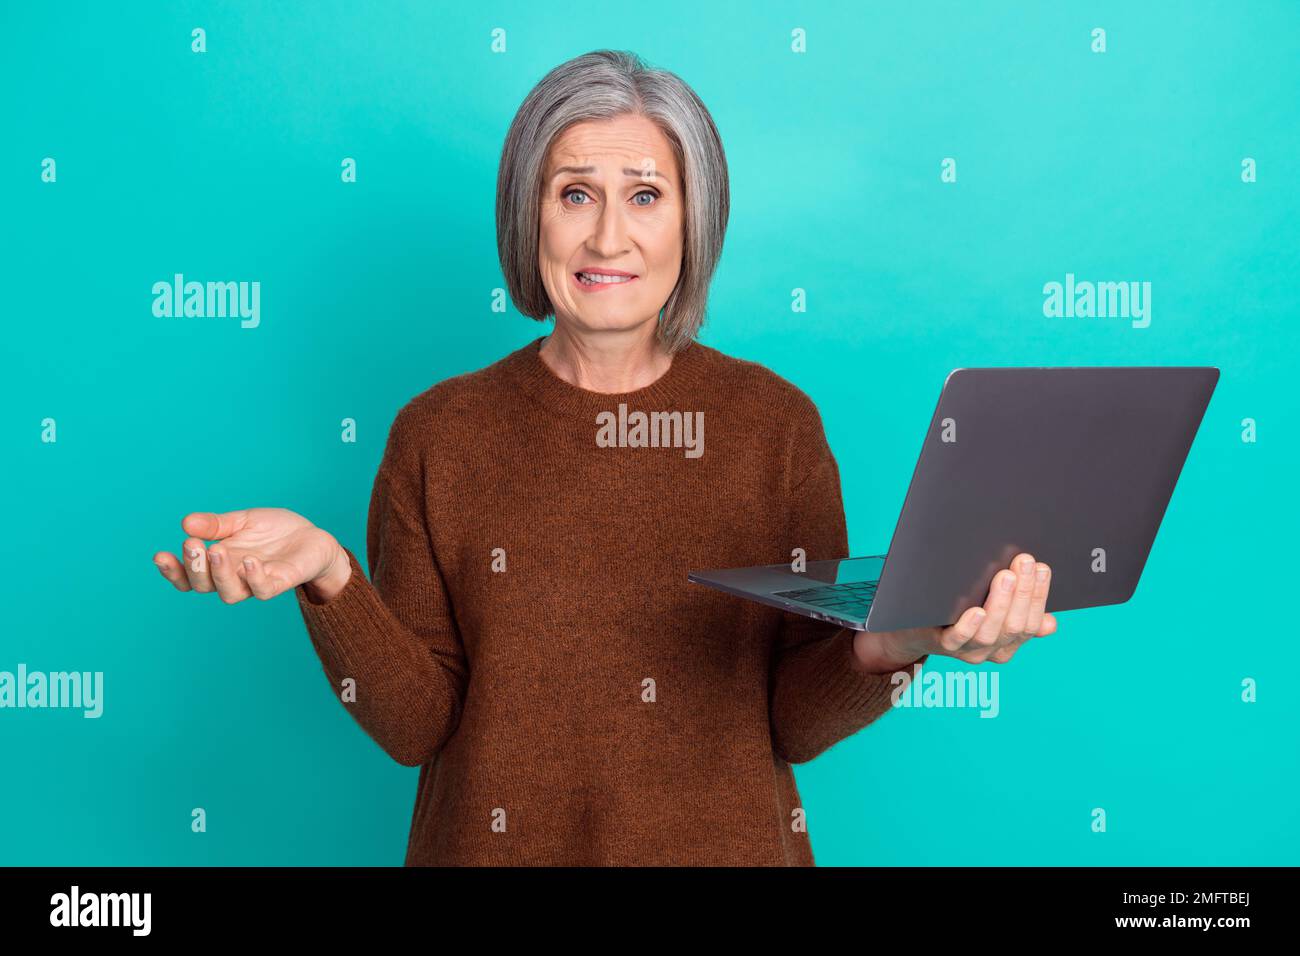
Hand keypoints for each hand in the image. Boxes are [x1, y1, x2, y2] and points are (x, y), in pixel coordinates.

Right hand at [153, 508, 349, 603]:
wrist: (313, 538)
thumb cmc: (274, 532)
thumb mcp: (242, 521)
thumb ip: (216, 524)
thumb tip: (185, 522)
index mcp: (219, 564)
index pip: (189, 576)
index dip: (173, 570)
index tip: (159, 555)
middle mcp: (233, 578)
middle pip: (204, 586)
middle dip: (194, 567)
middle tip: (191, 544)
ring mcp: (256, 583)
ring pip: (230, 593)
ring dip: (220, 574)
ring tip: (216, 550)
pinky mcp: (280, 583)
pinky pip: (263, 590)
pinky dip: (254, 577)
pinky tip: (250, 560)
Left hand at [853, 552, 1056, 670]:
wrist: (913, 628)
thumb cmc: (956, 610)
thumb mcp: (991, 610)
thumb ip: (1018, 612)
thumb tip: (1051, 623)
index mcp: (1009, 642)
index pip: (1033, 622)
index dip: (1039, 595)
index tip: (1042, 567)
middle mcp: (992, 650)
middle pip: (1016, 625)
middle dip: (1024, 592)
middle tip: (1025, 562)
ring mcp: (967, 651)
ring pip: (991, 632)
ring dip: (1001, 603)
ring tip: (1005, 576)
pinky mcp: (941, 645)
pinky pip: (959, 639)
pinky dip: (969, 626)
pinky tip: (976, 610)